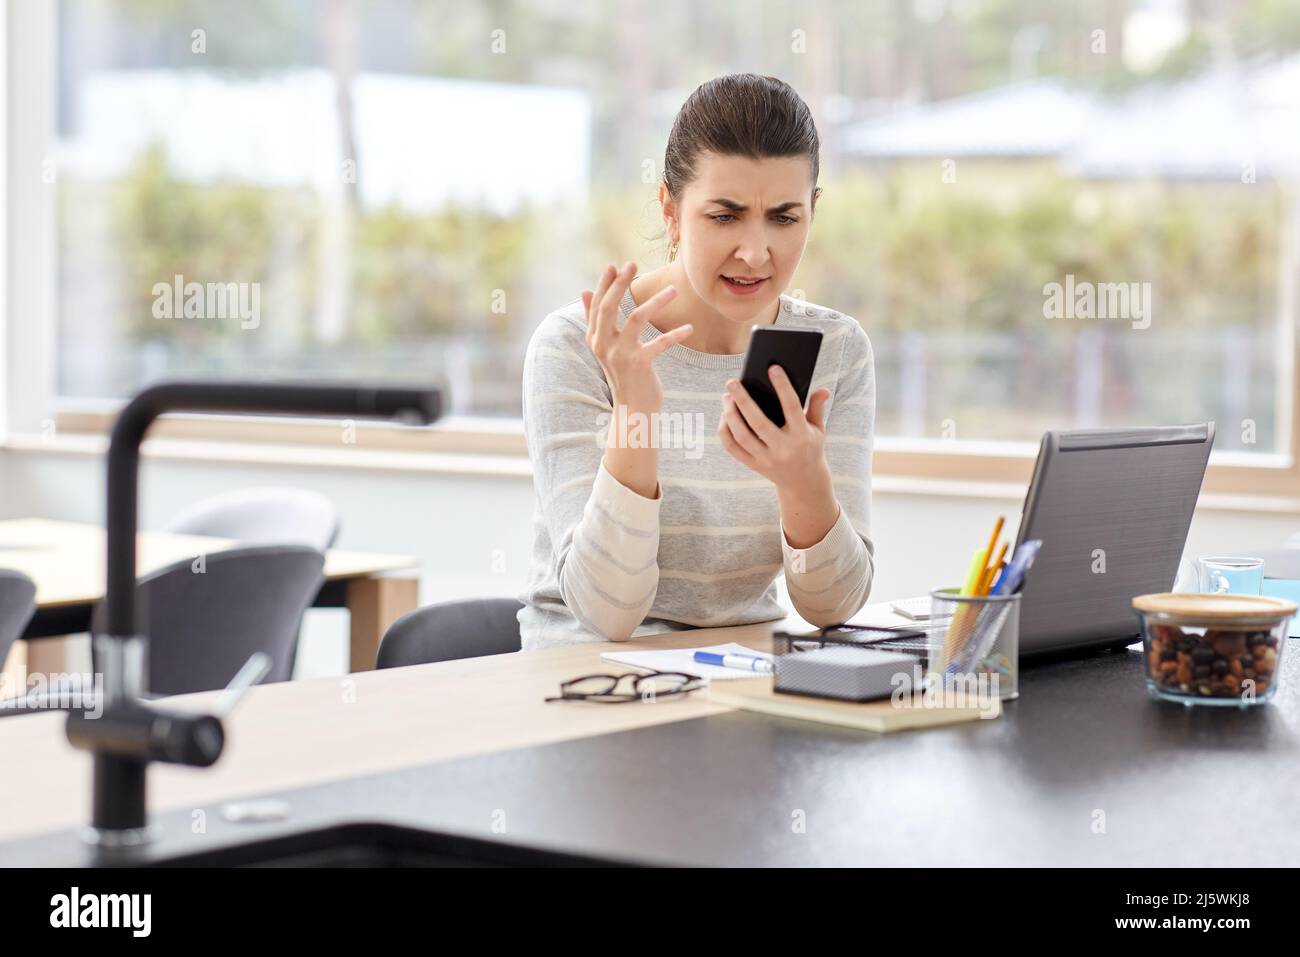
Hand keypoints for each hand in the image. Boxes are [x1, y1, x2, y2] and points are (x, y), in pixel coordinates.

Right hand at [582, 261, 690, 414]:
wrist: (633, 409)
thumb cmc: (624, 375)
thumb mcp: (605, 348)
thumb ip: (593, 320)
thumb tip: (584, 292)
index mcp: (595, 339)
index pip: (598, 305)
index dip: (605, 284)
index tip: (614, 265)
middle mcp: (604, 345)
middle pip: (610, 307)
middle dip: (620, 284)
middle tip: (632, 264)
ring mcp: (620, 355)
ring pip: (636, 318)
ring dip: (657, 302)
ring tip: (673, 290)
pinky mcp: (639, 364)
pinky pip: (659, 344)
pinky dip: (675, 334)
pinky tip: (689, 329)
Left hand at [718, 364, 832, 492]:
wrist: (803, 482)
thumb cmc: (810, 447)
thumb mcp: (818, 429)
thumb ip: (817, 408)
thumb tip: (823, 389)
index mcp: (801, 436)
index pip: (792, 408)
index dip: (783, 387)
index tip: (773, 368)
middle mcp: (783, 449)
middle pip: (758, 423)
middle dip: (743, 401)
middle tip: (732, 382)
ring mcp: (767, 459)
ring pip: (742, 436)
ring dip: (731, 415)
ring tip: (726, 397)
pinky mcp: (754, 466)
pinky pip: (733, 448)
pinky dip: (725, 432)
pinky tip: (724, 416)